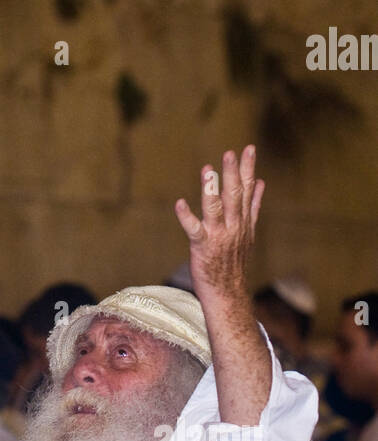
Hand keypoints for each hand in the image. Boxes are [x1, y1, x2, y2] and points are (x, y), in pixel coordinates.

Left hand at [174, 146, 264, 300]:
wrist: (229, 292)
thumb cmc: (234, 260)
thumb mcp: (249, 231)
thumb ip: (253, 205)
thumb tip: (261, 183)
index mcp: (244, 220)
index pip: (248, 189)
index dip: (248, 168)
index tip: (249, 148)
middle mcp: (234, 225)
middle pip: (234, 195)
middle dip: (233, 173)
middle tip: (230, 152)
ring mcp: (219, 236)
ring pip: (216, 209)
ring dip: (212, 189)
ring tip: (208, 170)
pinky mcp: (203, 247)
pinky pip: (194, 230)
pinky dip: (186, 216)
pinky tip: (180, 203)